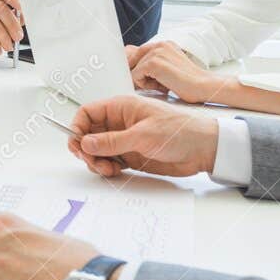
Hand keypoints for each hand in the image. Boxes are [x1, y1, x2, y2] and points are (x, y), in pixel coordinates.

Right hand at [68, 96, 218, 178]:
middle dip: (85, 149)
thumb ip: (112, 141)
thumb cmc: (180, 131)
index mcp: (121, 107)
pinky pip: (109, 161)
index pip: (88, 113)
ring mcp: (124, 139)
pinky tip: (114, 171)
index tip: (76, 144)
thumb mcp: (143, 135)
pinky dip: (106, 168)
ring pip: (97, 150)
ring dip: (96, 161)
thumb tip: (86, 142)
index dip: (77, 127)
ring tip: (108, 169)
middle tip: (91, 161)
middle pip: (88, 134)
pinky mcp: (131, 155)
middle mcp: (120, 122)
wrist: (203, 149)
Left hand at [128, 40, 233, 102]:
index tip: (143, 77)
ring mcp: (156, 52)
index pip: (134, 51)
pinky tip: (162, 86)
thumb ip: (152, 65)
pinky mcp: (153, 63)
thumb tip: (130, 70)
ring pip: (133, 69)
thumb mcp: (167, 69)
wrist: (204, 86)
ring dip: (144, 81)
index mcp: (163, 44)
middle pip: (130, 58)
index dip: (135, 66)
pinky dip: (145, 85)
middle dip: (138, 74)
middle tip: (156, 83)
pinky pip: (135, 76)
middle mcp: (159, 44)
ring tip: (163, 84)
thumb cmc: (188, 83)